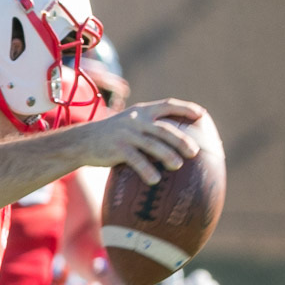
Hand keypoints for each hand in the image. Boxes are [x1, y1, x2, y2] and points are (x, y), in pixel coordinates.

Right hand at [77, 98, 205, 184]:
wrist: (83, 141)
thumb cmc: (112, 135)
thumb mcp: (130, 123)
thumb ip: (148, 126)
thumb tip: (174, 139)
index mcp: (142, 112)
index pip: (167, 105)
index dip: (185, 108)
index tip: (201, 114)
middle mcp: (136, 120)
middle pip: (164, 129)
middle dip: (181, 139)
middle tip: (194, 152)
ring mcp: (126, 134)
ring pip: (152, 144)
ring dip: (167, 155)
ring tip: (178, 165)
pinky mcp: (117, 148)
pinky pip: (135, 160)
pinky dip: (146, 170)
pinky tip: (154, 180)